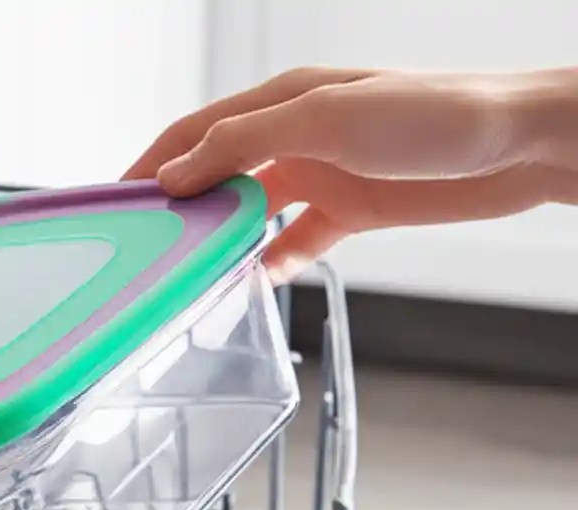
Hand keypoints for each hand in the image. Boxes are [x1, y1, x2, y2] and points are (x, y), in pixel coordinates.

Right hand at [123, 66, 577, 282]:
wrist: (518, 146)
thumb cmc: (433, 116)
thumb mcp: (324, 119)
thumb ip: (245, 143)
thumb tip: (178, 173)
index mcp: (281, 102)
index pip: (194, 132)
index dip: (152, 164)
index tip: (116, 203)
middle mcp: (295, 135)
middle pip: (216, 172)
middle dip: (180, 205)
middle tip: (147, 247)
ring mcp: (323, 173)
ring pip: (252, 209)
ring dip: (222, 236)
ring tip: (191, 269)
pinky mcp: (353, 208)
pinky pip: (297, 239)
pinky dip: (273, 260)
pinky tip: (258, 280)